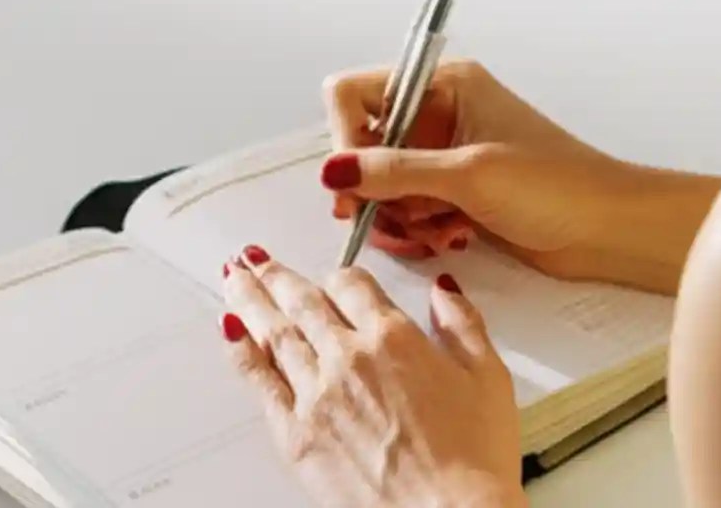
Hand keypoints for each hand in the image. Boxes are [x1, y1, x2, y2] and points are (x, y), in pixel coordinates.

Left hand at [221, 244, 526, 507]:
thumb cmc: (473, 460)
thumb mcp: (489, 377)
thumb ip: (464, 324)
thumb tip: (444, 290)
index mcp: (394, 337)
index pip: (352, 285)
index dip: (340, 275)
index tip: (334, 276)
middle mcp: (349, 357)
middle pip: (303, 301)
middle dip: (277, 276)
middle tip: (256, 260)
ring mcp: (317, 394)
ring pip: (274, 332)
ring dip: (251, 299)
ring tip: (234, 278)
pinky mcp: (296, 433)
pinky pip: (259, 381)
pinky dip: (241, 352)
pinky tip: (230, 332)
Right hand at [321, 60, 720, 293]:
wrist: (607, 229)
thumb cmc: (557, 185)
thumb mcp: (468, 174)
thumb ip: (395, 171)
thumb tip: (332, 170)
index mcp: (444, 84)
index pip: (355, 95)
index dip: (345, 138)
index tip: (350, 182)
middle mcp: (439, 114)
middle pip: (364, 147)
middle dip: (373, 189)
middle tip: (388, 218)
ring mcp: (446, 157)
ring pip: (384, 187)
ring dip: (401, 216)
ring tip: (439, 229)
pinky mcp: (456, 195)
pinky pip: (410, 212)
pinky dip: (421, 230)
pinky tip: (454, 238)